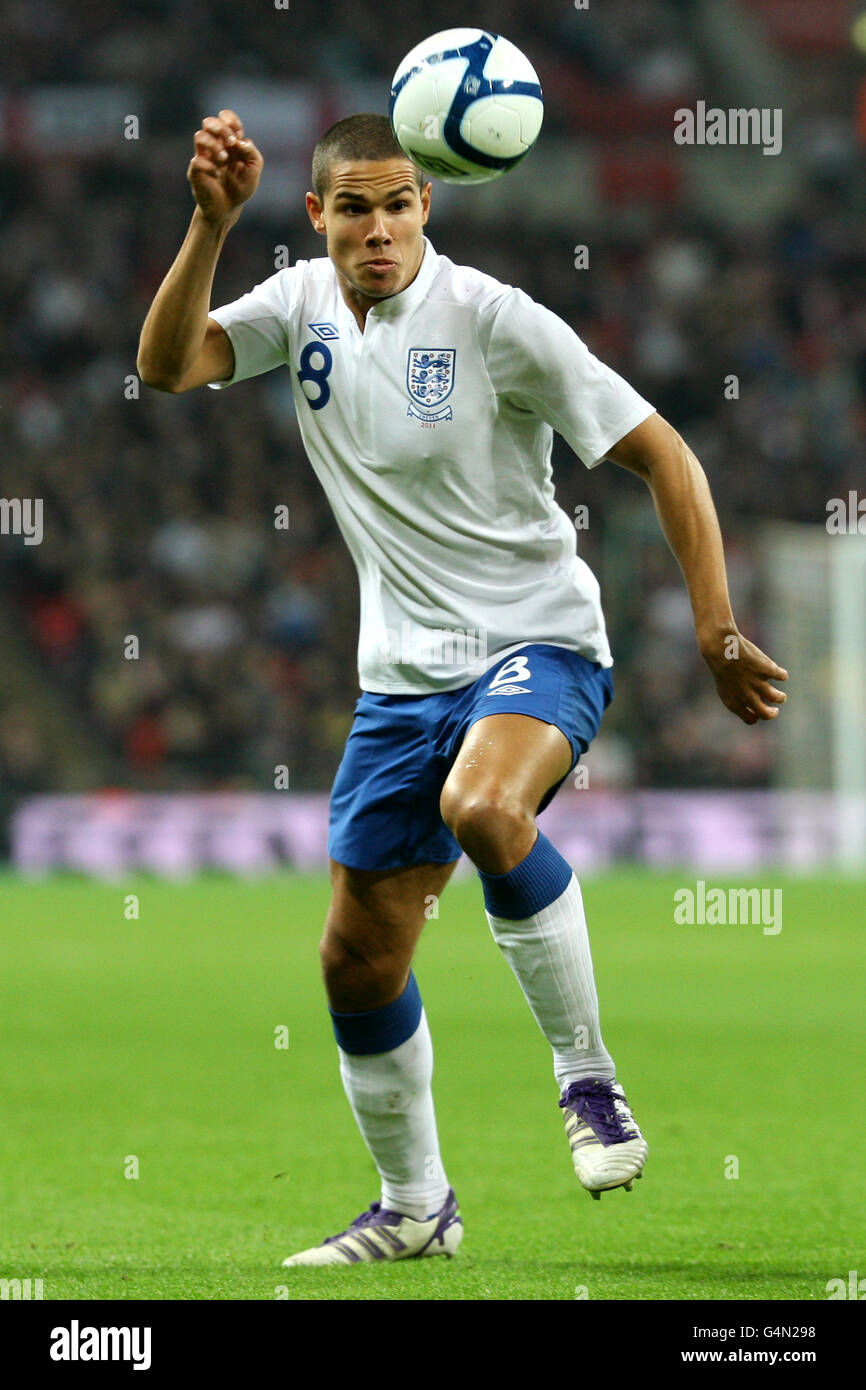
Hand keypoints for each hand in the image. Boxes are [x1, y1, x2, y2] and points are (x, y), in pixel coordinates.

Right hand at [187, 109, 262, 225]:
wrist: (228, 209)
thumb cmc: (240, 187)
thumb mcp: (253, 169)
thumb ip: (251, 153)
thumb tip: (241, 142)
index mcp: (228, 141)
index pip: (224, 118)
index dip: (230, 120)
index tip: (238, 134)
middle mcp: (213, 145)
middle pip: (209, 122)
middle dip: (221, 128)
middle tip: (231, 143)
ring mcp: (203, 157)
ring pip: (199, 136)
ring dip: (214, 145)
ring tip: (224, 159)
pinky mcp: (195, 171)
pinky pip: (196, 161)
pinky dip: (209, 166)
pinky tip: (217, 175)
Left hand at [700, 630, 787, 724]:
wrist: (721, 647)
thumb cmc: (721, 665)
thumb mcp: (725, 686)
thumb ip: (738, 697)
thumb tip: (752, 704)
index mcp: (734, 702)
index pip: (750, 719)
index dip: (756, 716)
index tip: (759, 711)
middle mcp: (746, 696)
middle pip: (766, 714)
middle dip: (773, 713)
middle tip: (775, 710)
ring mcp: (758, 683)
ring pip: (777, 698)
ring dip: (781, 698)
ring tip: (781, 697)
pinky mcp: (767, 670)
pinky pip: (782, 676)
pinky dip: (782, 675)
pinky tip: (779, 674)